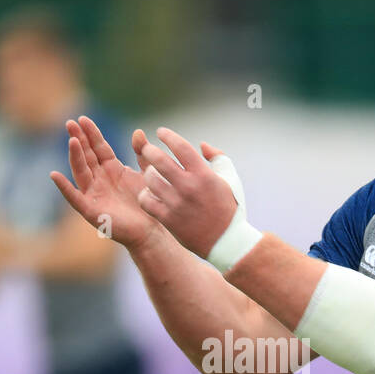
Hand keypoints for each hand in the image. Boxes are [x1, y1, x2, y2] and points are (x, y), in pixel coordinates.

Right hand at [49, 116, 161, 250]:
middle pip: (86, 156)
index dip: (91, 133)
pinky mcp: (91, 211)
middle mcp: (99, 179)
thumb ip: (143, 153)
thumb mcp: (147, 174)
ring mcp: (93, 194)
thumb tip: (138, 131)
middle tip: (70, 122)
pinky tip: (55, 175)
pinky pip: (74, 198)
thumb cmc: (148, 203)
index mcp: (111, 168)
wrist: (150, 230)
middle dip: (79, 139)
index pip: (98, 147)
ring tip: (72, 141)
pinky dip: (64, 187)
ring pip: (80, 172)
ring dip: (75, 157)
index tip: (83, 118)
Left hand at [133, 127, 238, 258]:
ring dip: (148, 173)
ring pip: (150, 179)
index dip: (167, 136)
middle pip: (159, 160)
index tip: (161, 132)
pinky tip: (150, 193)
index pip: (180, 146)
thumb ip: (217, 157)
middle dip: (149, 150)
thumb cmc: (227, 207)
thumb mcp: (229, 178)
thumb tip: (201, 144)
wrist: (226, 241)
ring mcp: (177, 204)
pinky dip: (145, 194)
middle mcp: (189, 187)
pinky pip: (146, 201)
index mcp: (204, 174)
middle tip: (147, 149)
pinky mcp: (168, 219)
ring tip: (151, 173)